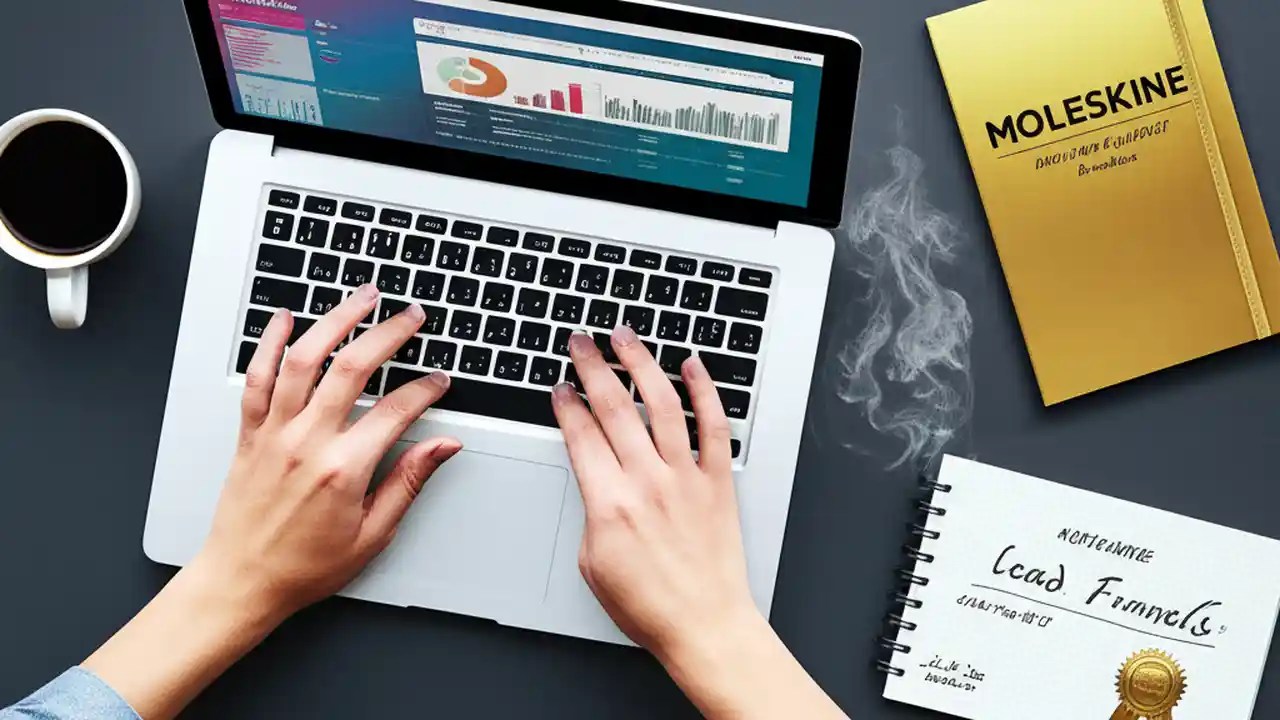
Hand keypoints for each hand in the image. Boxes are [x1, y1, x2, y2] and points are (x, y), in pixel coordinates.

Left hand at [84, 286, 462, 719]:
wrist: (242, 581)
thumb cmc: (304, 567)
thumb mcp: (373, 534)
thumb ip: (408, 482)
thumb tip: (442, 447)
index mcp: (343, 469)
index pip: (396, 411)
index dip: (425, 389)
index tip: (440, 381)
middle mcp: (307, 442)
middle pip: (353, 368)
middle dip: (388, 334)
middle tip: (411, 316)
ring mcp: (274, 433)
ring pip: (304, 359)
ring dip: (335, 321)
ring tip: (361, 299)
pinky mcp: (249, 434)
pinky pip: (257, 377)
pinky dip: (269, 343)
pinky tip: (285, 319)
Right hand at [554, 328, 846, 719]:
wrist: (704, 625)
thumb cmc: (648, 605)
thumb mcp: (592, 561)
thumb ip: (590, 509)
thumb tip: (593, 476)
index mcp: (609, 502)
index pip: (581, 434)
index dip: (567, 403)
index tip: (560, 385)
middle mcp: (647, 481)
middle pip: (614, 406)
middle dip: (592, 366)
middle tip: (581, 342)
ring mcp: (686, 477)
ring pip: (662, 403)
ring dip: (641, 363)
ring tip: (626, 337)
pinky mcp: (717, 482)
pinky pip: (713, 425)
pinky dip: (704, 390)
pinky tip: (692, 366)